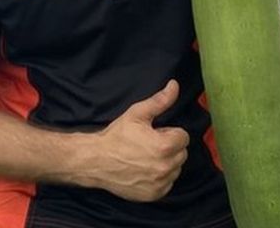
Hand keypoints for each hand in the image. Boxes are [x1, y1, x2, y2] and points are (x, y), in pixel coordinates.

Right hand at [90, 80, 189, 201]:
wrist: (96, 160)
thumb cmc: (116, 136)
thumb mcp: (137, 114)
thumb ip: (160, 101)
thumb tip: (174, 85)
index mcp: (165, 146)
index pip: (183, 137)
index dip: (169, 132)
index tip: (155, 133)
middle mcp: (165, 167)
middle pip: (181, 153)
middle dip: (169, 147)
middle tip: (149, 144)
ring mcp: (160, 183)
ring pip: (176, 169)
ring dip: (166, 162)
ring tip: (146, 157)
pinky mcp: (153, 194)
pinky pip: (167, 184)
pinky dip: (160, 178)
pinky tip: (145, 170)